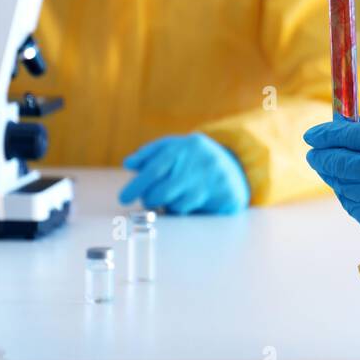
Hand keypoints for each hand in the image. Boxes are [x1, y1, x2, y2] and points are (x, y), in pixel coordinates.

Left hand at [119, 134, 249, 214]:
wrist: (235, 165)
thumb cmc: (194, 157)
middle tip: (148, 199)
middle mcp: (200, 163)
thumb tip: (129, 164)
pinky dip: (183, 210)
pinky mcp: (222, 197)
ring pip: (176, 205)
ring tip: (173, 194)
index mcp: (185, 147)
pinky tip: (187, 200)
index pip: (155, 169)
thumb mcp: (174, 147)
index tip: (124, 198)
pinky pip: (192, 213)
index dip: (137, 185)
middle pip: (162, 192)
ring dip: (168, 204)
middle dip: (150, 199)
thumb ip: (149, 153)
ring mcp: (212, 182)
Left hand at [304, 119, 359, 249]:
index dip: (328, 133)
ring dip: (334, 176)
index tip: (311, 135)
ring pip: (342, 184)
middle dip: (322, 156)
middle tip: (313, 152)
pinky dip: (348, 196)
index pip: (353, 136)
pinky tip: (354, 190)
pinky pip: (351, 204)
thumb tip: (341, 126)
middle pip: (340, 161)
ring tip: (329, 168)